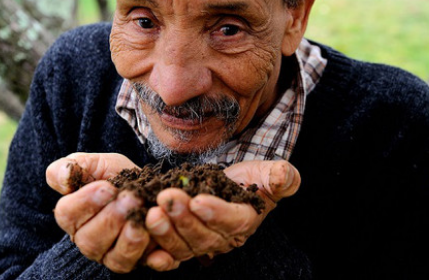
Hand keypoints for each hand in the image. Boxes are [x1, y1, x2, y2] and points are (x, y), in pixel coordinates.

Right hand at [46, 153, 151, 272]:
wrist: (150, 187)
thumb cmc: (119, 176)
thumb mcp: (98, 164)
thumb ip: (75, 166)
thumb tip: (63, 176)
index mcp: (73, 216)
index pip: (67, 214)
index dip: (86, 202)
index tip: (108, 187)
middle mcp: (86, 240)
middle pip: (89, 239)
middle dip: (111, 217)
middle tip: (131, 197)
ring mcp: (108, 255)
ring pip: (111, 256)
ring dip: (127, 236)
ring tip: (141, 215)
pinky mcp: (130, 262)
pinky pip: (132, 263)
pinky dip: (143, 249)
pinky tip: (150, 232)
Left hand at [143, 160, 300, 267]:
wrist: (232, 186)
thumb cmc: (252, 179)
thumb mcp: (269, 173)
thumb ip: (281, 176)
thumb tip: (284, 176)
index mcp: (245, 221)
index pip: (232, 221)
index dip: (215, 213)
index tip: (198, 199)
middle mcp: (222, 239)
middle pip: (203, 236)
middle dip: (183, 218)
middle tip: (166, 197)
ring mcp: (199, 243)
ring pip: (182, 245)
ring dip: (165, 231)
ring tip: (151, 212)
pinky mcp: (180, 242)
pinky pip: (168, 254)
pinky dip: (157, 253)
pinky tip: (145, 246)